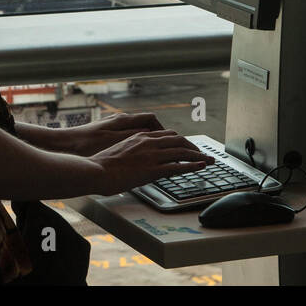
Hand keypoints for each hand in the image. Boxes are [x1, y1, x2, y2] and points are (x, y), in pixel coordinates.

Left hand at [65, 112, 166, 155]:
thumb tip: (153, 134)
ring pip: (135, 130)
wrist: (63, 145)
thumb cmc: (86, 144)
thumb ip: (134, 136)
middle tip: (166, 148)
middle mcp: (118, 120)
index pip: (151, 119)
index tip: (170, 141)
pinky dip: (133, 144)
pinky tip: (132, 156)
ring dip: (146, 140)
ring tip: (152, 153)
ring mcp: (110, 127)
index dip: (163, 129)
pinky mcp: (103, 135)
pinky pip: (125, 136)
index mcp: (123, 120)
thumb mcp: (114, 141)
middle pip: (145, 124)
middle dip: (157, 135)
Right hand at [90, 130, 212, 195]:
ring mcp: (152, 155)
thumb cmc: (103, 165)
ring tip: (209, 160)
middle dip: (194, 146)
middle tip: (203, 153)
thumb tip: (140, 159)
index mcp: (141, 136)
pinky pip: (178, 166)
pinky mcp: (153, 169)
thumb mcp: (121, 151)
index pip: (167, 135)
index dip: (181, 141)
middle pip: (179, 140)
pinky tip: (201, 167)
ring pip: (182, 151)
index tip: (188, 146)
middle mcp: (149, 142)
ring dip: (199, 155)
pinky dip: (192, 166)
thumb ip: (134, 151)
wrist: (96, 171)